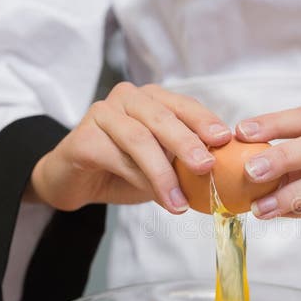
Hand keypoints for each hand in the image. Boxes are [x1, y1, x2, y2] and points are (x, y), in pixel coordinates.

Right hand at [26, 82, 230, 211]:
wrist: (75, 182)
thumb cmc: (123, 169)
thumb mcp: (163, 165)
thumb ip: (185, 163)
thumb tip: (221, 176)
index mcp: (152, 99)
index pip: (183, 105)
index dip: (204, 121)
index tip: (225, 140)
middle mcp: (128, 98)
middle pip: (162, 118)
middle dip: (187, 143)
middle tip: (206, 167)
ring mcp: (102, 114)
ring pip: (139, 139)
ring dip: (163, 173)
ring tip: (179, 201)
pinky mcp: (82, 137)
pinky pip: (116, 157)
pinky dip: (140, 180)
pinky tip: (156, 198)